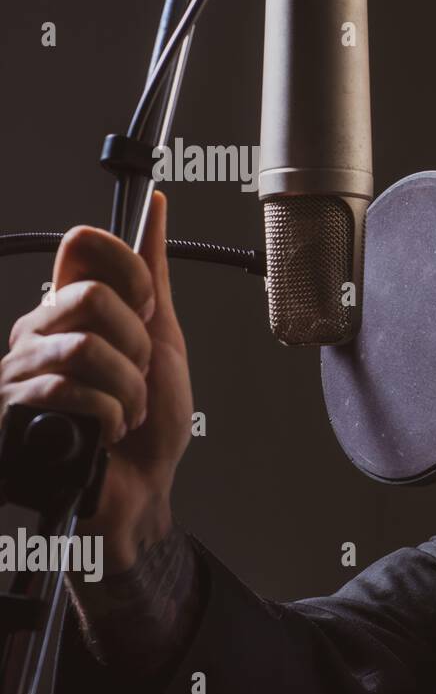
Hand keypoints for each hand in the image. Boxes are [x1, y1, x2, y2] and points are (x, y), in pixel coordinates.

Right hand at [2, 191, 192, 573]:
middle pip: (91, 296)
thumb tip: (156, 205)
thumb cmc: (149, 421)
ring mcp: (20, 370)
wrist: (140, 488)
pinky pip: (70, 391)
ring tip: (125, 412)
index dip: (128, 271)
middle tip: (138, 376)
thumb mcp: (162, 335)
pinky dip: (110, 416)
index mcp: (70, 306)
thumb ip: (153, 271)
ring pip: (86, 348)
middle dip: (137, 346)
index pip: (82, 243)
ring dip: (128, 390)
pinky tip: (106, 432)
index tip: (146, 309)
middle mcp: (38, 330)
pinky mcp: (15, 410)